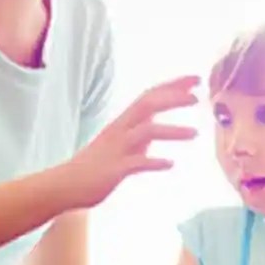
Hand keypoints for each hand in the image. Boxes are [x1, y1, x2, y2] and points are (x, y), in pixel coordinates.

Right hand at [59, 75, 200, 209]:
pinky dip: (154, 162)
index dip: (172, 86)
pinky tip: (171, 164)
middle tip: (199, 97)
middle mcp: (120, 130)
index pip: (150, 96)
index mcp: (123, 122)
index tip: (196, 79)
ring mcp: (117, 149)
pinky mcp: (114, 170)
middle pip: (148, 105)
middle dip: (173, 98)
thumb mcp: (121, 142)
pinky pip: (136, 163)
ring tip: (196, 133)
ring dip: (172, 130)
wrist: (65, 185)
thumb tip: (156, 126)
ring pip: (146, 132)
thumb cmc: (95, 165)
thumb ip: (138, 133)